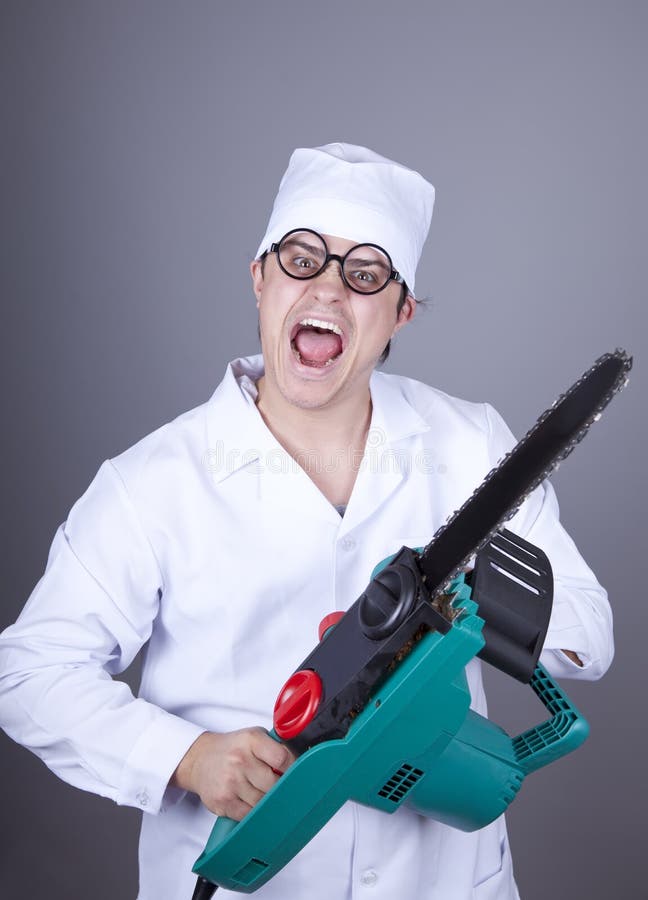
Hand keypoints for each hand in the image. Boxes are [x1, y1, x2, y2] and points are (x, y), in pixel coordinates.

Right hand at [171, 728, 294, 820]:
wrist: (199, 759)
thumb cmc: (232, 748)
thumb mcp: (254, 736)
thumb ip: (276, 747)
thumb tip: (303, 763)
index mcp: (251, 740)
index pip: (282, 758)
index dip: (293, 768)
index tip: (297, 774)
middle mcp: (240, 760)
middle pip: (274, 784)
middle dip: (282, 788)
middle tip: (286, 788)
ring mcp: (230, 783)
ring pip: (263, 802)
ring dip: (269, 802)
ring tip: (268, 795)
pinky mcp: (223, 802)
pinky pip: (249, 815)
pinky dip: (256, 813)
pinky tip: (255, 804)